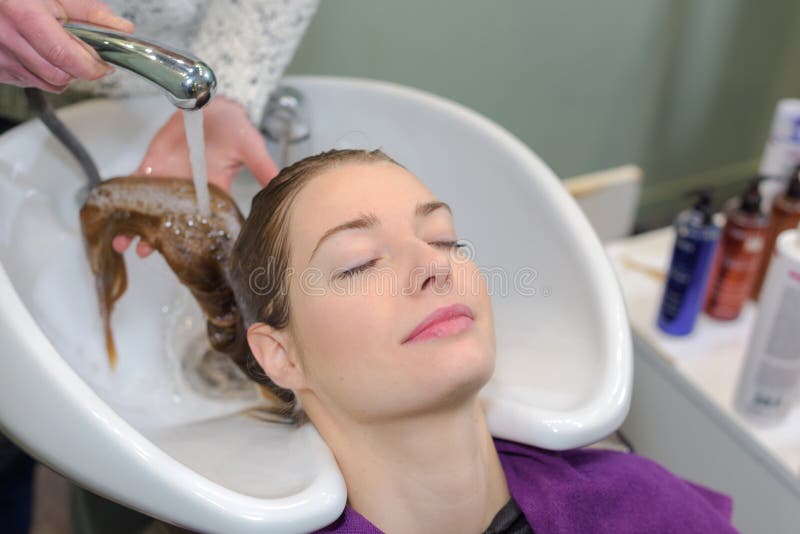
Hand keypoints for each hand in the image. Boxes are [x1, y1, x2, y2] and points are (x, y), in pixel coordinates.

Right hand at [0, 0, 133, 91]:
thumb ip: (89, 12)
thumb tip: (121, 29)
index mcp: (24, 16)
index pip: (66, 57)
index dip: (91, 66)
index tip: (104, 65)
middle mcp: (7, 39)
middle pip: (59, 75)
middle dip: (78, 68)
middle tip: (83, 53)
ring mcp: (0, 57)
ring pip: (47, 83)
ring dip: (62, 72)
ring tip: (58, 49)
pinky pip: (30, 82)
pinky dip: (43, 74)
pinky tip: (39, 54)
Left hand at [113, 96, 278, 256]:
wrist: (209, 101)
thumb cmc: (233, 126)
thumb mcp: (251, 147)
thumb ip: (263, 167)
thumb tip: (280, 186)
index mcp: (215, 195)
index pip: (204, 223)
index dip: (194, 241)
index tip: (187, 258)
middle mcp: (189, 193)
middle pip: (172, 222)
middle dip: (159, 239)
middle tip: (146, 254)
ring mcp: (168, 181)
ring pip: (149, 210)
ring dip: (135, 225)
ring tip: (123, 243)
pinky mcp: (150, 167)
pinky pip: (133, 187)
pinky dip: (121, 200)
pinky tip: (112, 214)